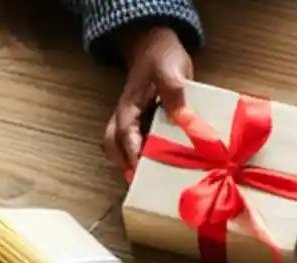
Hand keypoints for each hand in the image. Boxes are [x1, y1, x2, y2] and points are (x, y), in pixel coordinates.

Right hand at [105, 24, 192, 172]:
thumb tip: (184, 120)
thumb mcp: (170, 69)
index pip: (124, 133)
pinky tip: (163, 167)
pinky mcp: (142, 125)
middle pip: (112, 146)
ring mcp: (132, 122)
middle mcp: (126, 117)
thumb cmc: (160, 56)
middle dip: (124, 164)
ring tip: (151, 181)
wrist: (154, 45)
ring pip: (119, 147)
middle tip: (142, 183)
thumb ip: (175, 93)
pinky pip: (136, 145)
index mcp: (129, 106)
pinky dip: (143, 158)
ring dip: (130, 163)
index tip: (139, 170)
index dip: (131, 153)